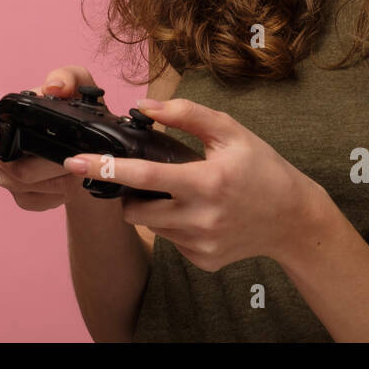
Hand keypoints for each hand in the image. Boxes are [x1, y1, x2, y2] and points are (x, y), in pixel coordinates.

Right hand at [0, 65, 99, 211]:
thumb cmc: (80, 114)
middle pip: (8, 162)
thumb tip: (53, 87)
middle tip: (74, 154)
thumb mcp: (81, 87)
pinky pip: (36, 200)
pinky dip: (59, 192)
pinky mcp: (23, 197)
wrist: (96, 151)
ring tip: (76, 164)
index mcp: (6, 116)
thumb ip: (68, 77)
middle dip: (45, 159)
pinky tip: (70, 181)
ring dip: (57, 175)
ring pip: (24, 182)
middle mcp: (0, 147)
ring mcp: (8, 175)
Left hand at [63, 97, 319, 270]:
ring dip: (156, 208)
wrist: (293, 218)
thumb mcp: (231, 132)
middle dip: (130, 193)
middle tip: (151, 179)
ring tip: (186, 193)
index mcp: (207, 182)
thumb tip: (143, 107)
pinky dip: (176, 226)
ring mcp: (201, 245)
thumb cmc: (262, 168)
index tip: (75, 163)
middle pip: (136, 209)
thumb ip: (186, 115)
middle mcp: (201, 218)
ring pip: (153, 226)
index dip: (106, 168)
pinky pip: (172, 242)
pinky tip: (201, 215)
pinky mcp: (204, 261)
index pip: (144, 176)